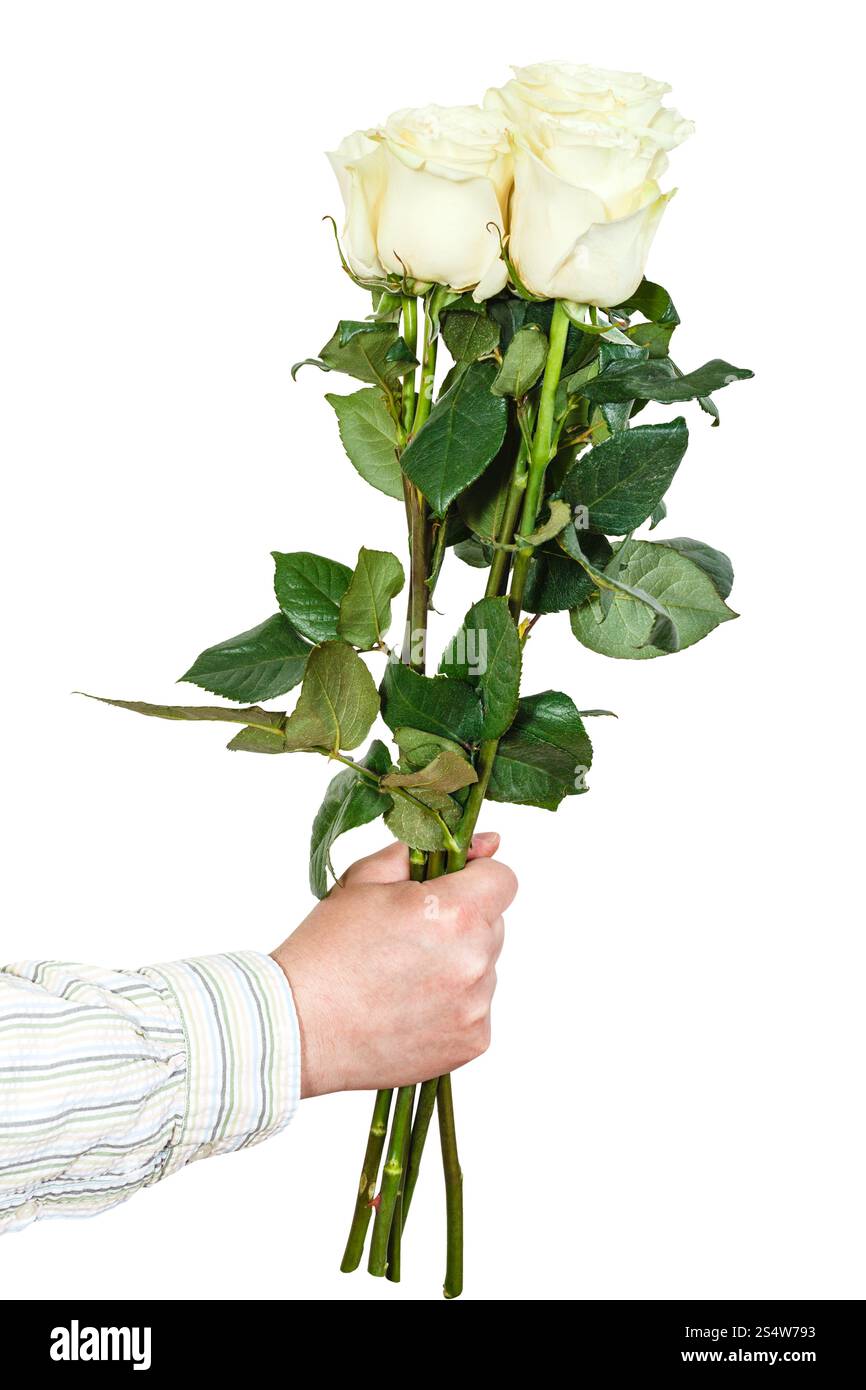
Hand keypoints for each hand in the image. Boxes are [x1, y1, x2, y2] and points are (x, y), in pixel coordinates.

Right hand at [272, 834, 516, 1097]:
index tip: (446, 890)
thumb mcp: (366, 879)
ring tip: (403, 978)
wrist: (299, 1025)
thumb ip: (427, 850)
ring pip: (484, 968)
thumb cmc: (327, 948)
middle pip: (493, 925)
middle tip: (410, 938)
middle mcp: (474, 960)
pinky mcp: (472, 1042)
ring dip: (457, 965)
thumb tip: (487, 841)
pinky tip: (409, 1008)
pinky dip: (452, 1006)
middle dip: (462, 923)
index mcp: (453, 911)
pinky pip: (477, 1010)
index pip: (503, 879)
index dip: (475, 878)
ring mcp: (476, 1006)